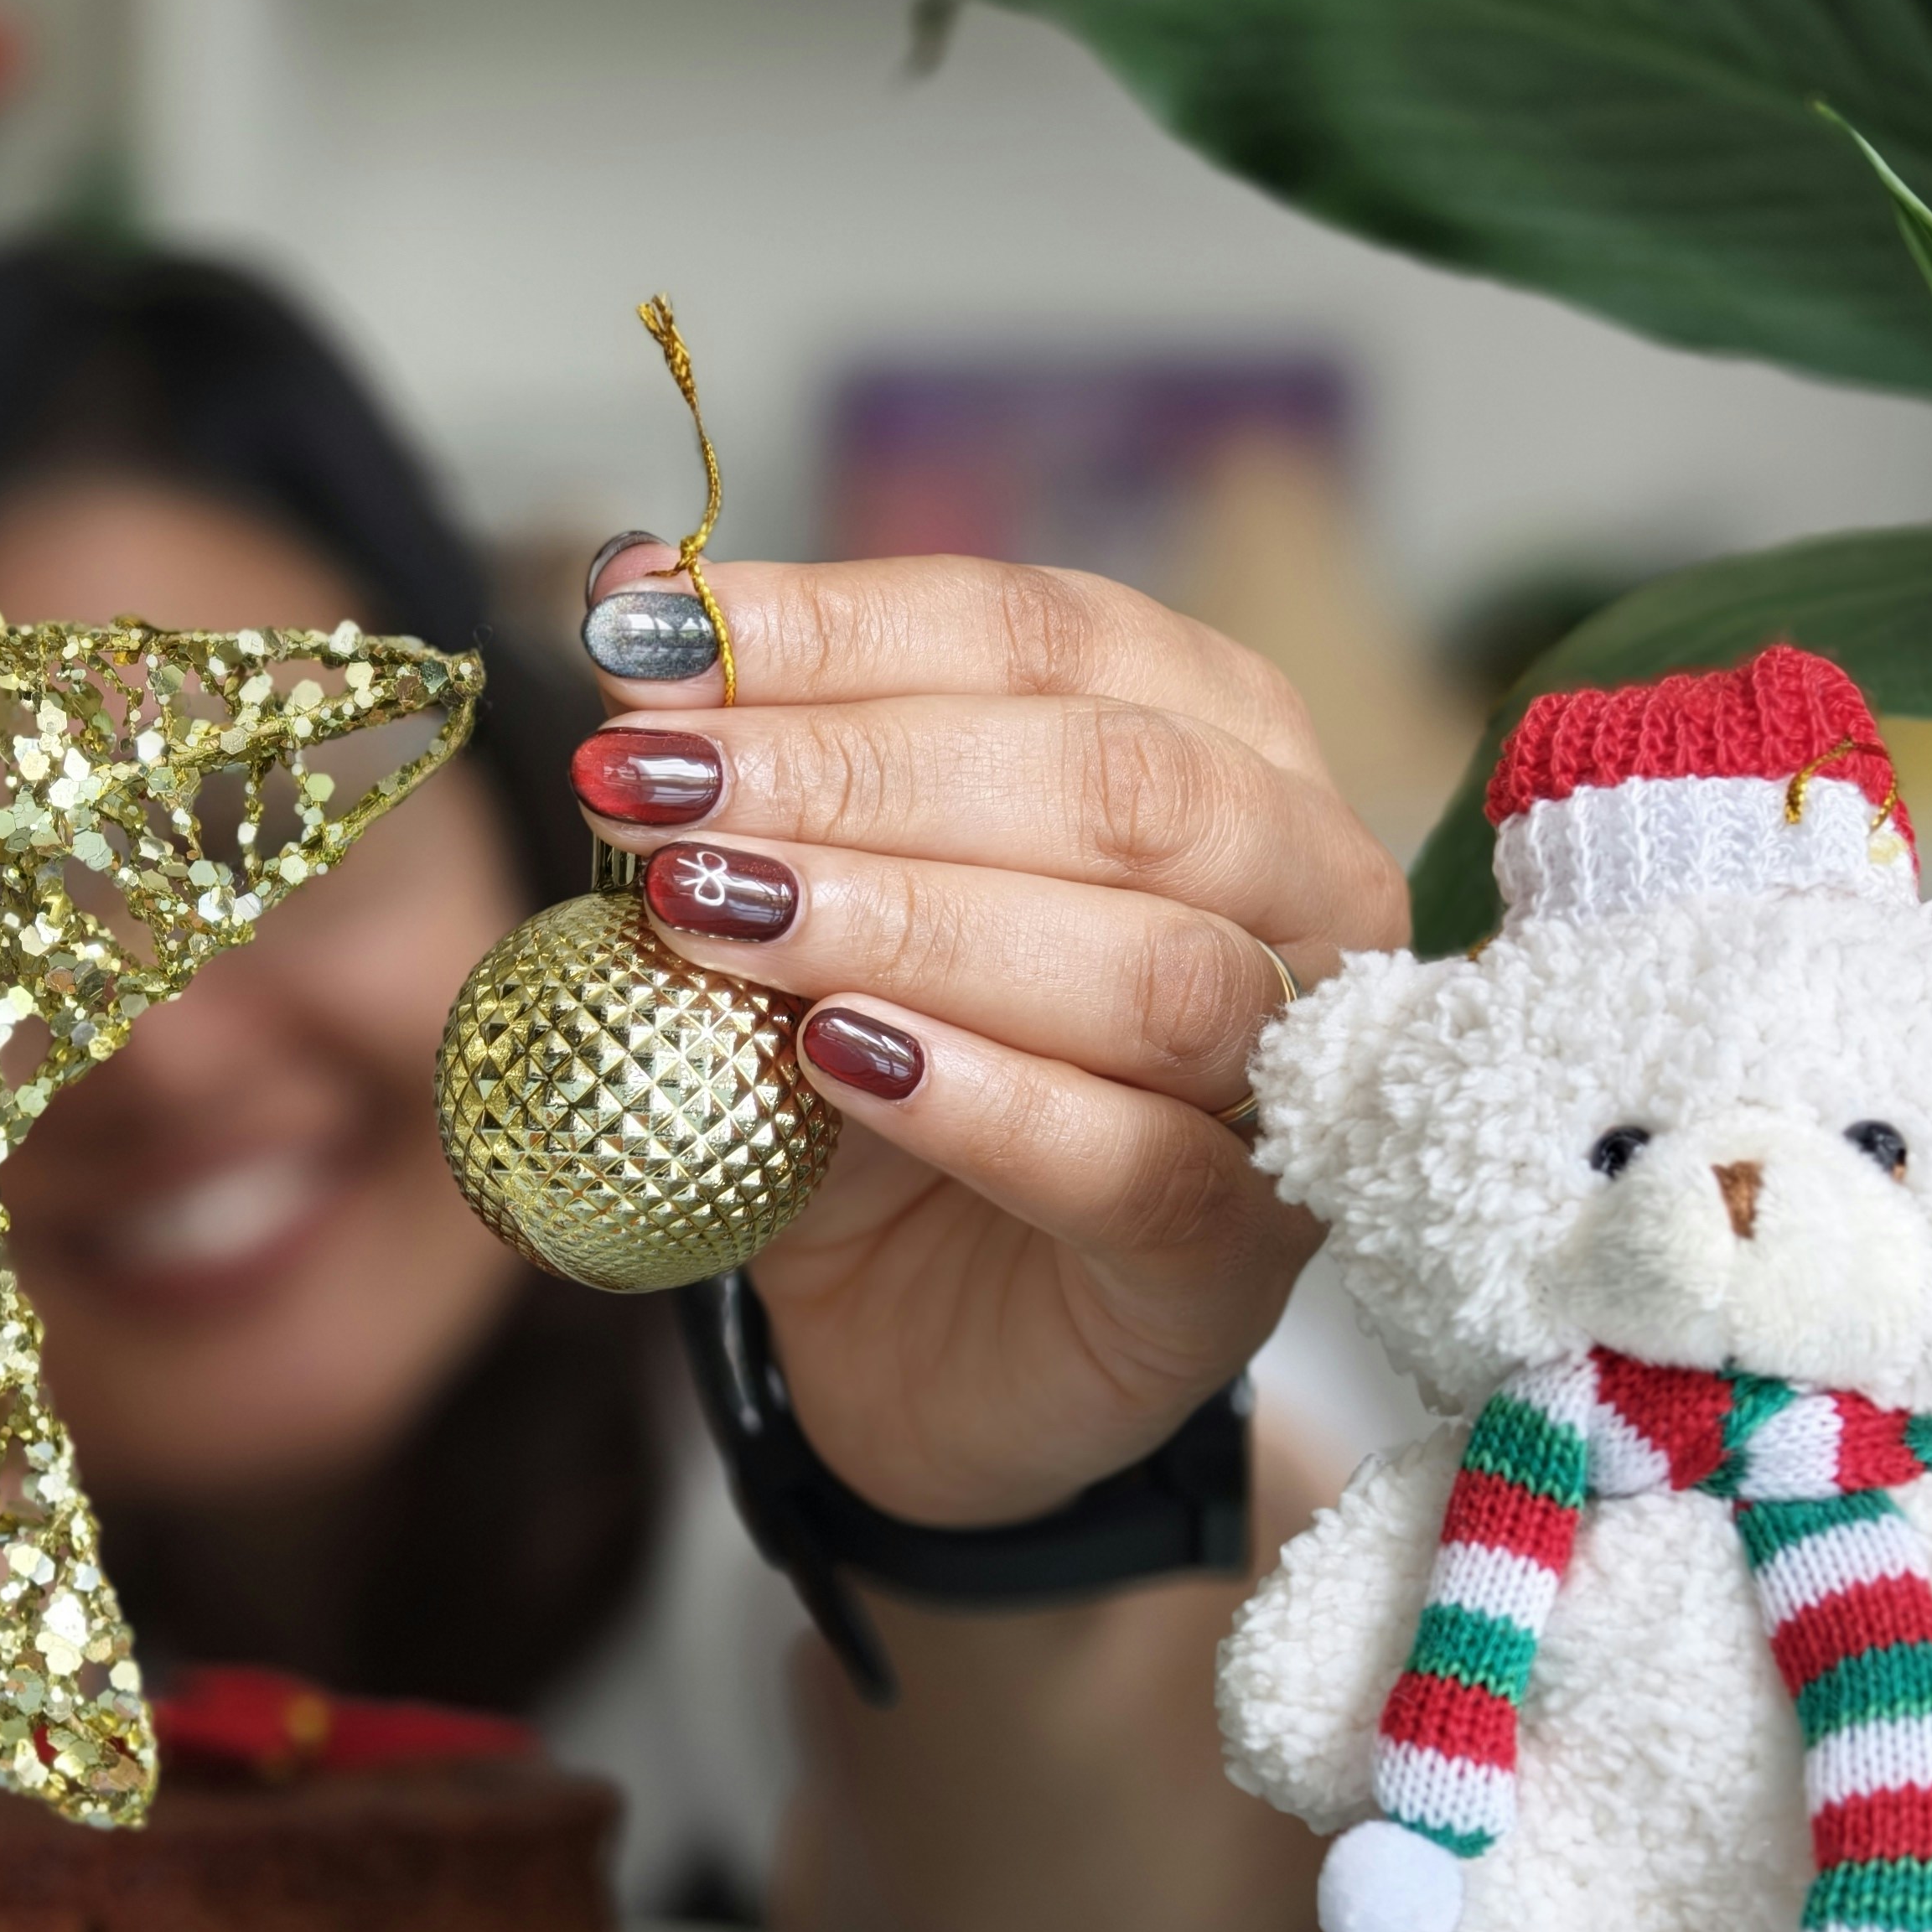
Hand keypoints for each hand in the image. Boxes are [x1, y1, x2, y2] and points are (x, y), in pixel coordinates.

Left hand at [576, 543, 1405, 1523]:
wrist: (908, 1338)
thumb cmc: (875, 1084)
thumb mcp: (792, 907)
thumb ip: (748, 772)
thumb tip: (633, 592)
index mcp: (1213, 737)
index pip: (1041, 634)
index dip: (836, 628)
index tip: (637, 633)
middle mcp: (1298, 884)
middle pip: (1115, 783)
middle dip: (855, 770)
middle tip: (650, 784)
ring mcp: (1288, 1079)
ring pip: (1150, 970)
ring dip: (907, 924)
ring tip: (713, 909)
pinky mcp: (1238, 1258)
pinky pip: (1136, 1164)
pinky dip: (982, 1101)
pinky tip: (836, 1058)